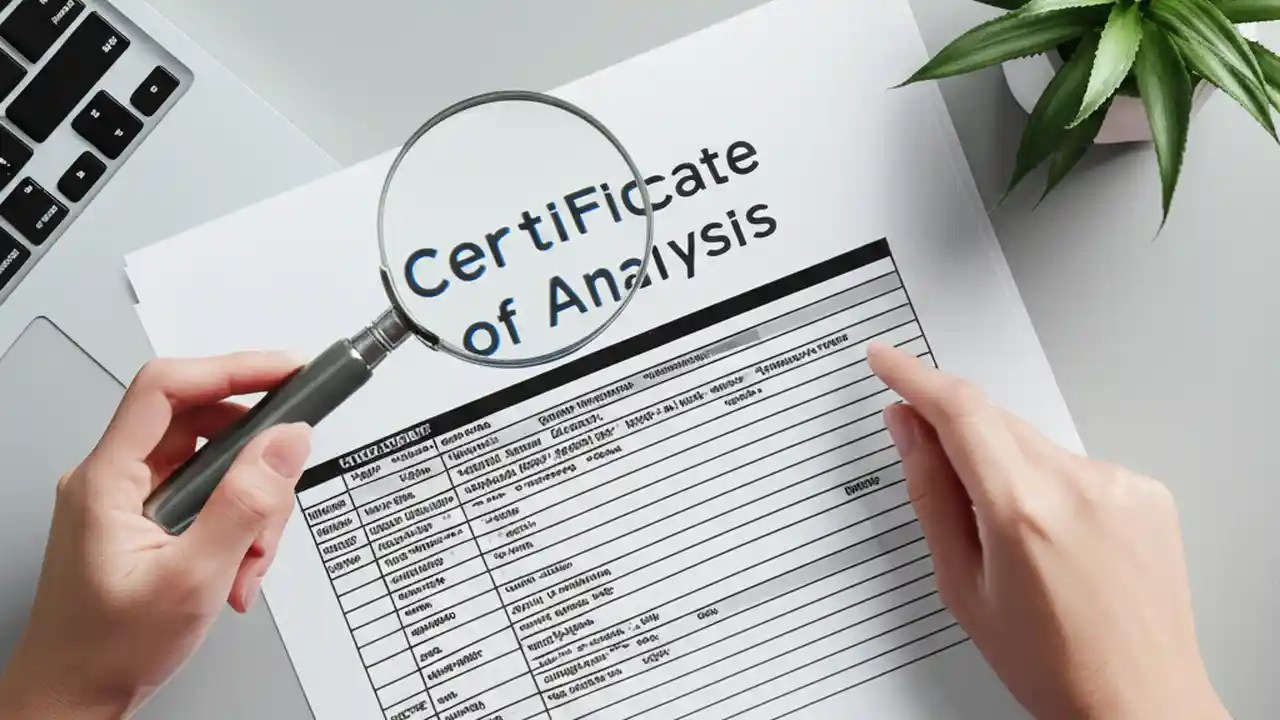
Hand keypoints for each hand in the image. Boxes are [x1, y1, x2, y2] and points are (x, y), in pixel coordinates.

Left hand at [0, 354, 311, 719]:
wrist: (72, 700)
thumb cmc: (107, 651)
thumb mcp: (193, 578)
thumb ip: (245, 505)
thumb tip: (287, 441)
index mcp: (108, 479)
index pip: (170, 387)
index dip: (234, 368)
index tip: (288, 371)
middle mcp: (114, 479)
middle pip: (203, 426)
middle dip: (254, 465)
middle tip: (280, 497)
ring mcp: (130, 500)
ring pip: (214, 467)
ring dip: (250, 509)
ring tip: (249, 560)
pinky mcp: (147, 520)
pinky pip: (207, 499)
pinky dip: (235, 529)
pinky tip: (235, 571)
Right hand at [867, 343, 1225, 719]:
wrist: (1139, 700)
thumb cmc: (1050, 662)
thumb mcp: (962, 584)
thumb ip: (930, 493)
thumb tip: (906, 428)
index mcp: (1023, 511)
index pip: (958, 411)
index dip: (913, 376)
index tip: (886, 360)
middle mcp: (1079, 485)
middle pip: (995, 422)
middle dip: (956, 434)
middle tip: (936, 474)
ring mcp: (1121, 484)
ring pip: (1035, 442)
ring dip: (1007, 465)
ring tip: (1016, 541)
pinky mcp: (1146, 490)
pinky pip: (1076, 463)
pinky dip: (1051, 483)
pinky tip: (1057, 540)